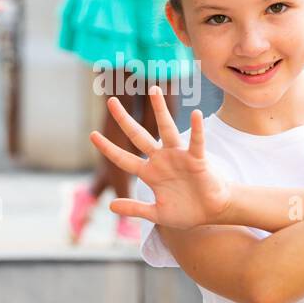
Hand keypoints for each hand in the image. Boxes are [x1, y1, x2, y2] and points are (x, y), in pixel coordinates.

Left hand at [90, 85, 232, 229]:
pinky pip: (196, 142)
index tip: (92, 135)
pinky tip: (195, 114)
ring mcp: (178, 157)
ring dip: (160, 109)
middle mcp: (161, 160)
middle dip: (125, 119)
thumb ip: (135, 209)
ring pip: (167, 129)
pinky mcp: (197, 159)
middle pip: (139, 136)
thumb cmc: (185, 211)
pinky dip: (197, 129)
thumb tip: (111, 206)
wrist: (211, 212)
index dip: (108, 148)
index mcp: (150, 173)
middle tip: (111, 101)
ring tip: (153, 89)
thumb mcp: (157, 213)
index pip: (124, 158)